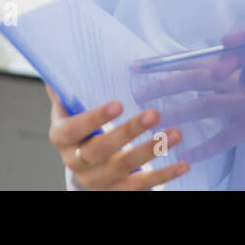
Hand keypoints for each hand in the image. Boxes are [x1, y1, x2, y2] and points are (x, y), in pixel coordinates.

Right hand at [46, 86, 189, 189]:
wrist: (83, 158)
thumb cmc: (83, 120)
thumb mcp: (73, 101)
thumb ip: (72, 82)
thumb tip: (68, 53)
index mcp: (61, 137)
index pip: (72, 129)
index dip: (94, 118)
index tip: (118, 103)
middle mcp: (75, 162)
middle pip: (100, 151)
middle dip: (128, 132)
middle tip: (154, 113)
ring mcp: (96, 180)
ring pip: (123, 169)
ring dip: (152, 151)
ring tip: (176, 133)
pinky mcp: (116, 192)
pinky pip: (140, 187)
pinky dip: (164, 176)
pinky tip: (183, 164)